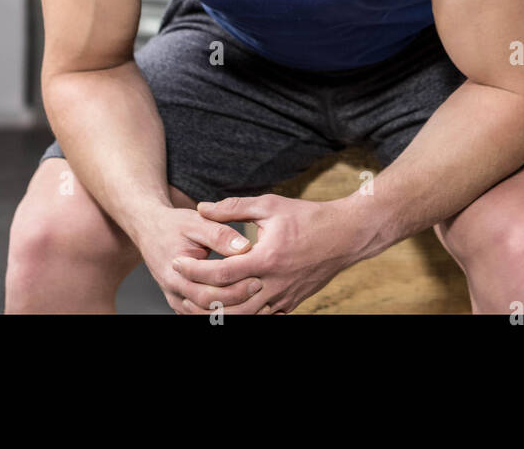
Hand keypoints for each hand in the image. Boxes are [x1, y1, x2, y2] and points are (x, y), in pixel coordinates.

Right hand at [139, 206, 266, 315]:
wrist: (150, 229)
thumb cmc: (174, 224)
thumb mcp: (197, 222)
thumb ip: (220, 234)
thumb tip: (245, 247)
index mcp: (176, 271)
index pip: (208, 292)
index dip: (235, 288)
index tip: (258, 277)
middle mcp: (173, 290)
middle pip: (208, 307)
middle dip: (237, 300)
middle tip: (259, 288)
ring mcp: (176, 299)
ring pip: (204, 315)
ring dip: (230, 310)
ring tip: (256, 300)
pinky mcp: (181, 302)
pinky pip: (201, 314)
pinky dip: (221, 311)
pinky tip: (242, 304)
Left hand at [173, 194, 360, 314]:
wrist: (346, 235)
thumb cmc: (308, 217)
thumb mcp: (270, 205)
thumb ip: (233, 207)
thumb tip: (202, 208)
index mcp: (266, 258)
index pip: (220, 272)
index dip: (194, 270)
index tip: (176, 262)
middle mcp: (274, 283)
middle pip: (228, 305)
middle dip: (200, 298)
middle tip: (181, 287)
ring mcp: (284, 298)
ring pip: (244, 318)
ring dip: (219, 314)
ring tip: (198, 302)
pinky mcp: (291, 304)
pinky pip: (262, 319)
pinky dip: (243, 317)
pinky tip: (228, 309)